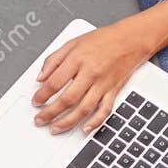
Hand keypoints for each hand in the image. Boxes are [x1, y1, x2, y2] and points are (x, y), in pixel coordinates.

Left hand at [30, 21, 159, 134]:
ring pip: (84, 108)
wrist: (131, 39)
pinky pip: (105, 110)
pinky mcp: (114, 90)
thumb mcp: (73, 42)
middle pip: (67, 99)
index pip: (54, 82)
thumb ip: (54, 59)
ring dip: (67, 122)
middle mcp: (90, 73)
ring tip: (55, 128)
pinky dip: (95, 122)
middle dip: (50, 113)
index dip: (42, 95)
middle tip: (40, 120)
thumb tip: (40, 77)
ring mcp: (103, 83)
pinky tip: (85, 128)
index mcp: (77, 59)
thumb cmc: (103, 39)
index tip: (35, 101)